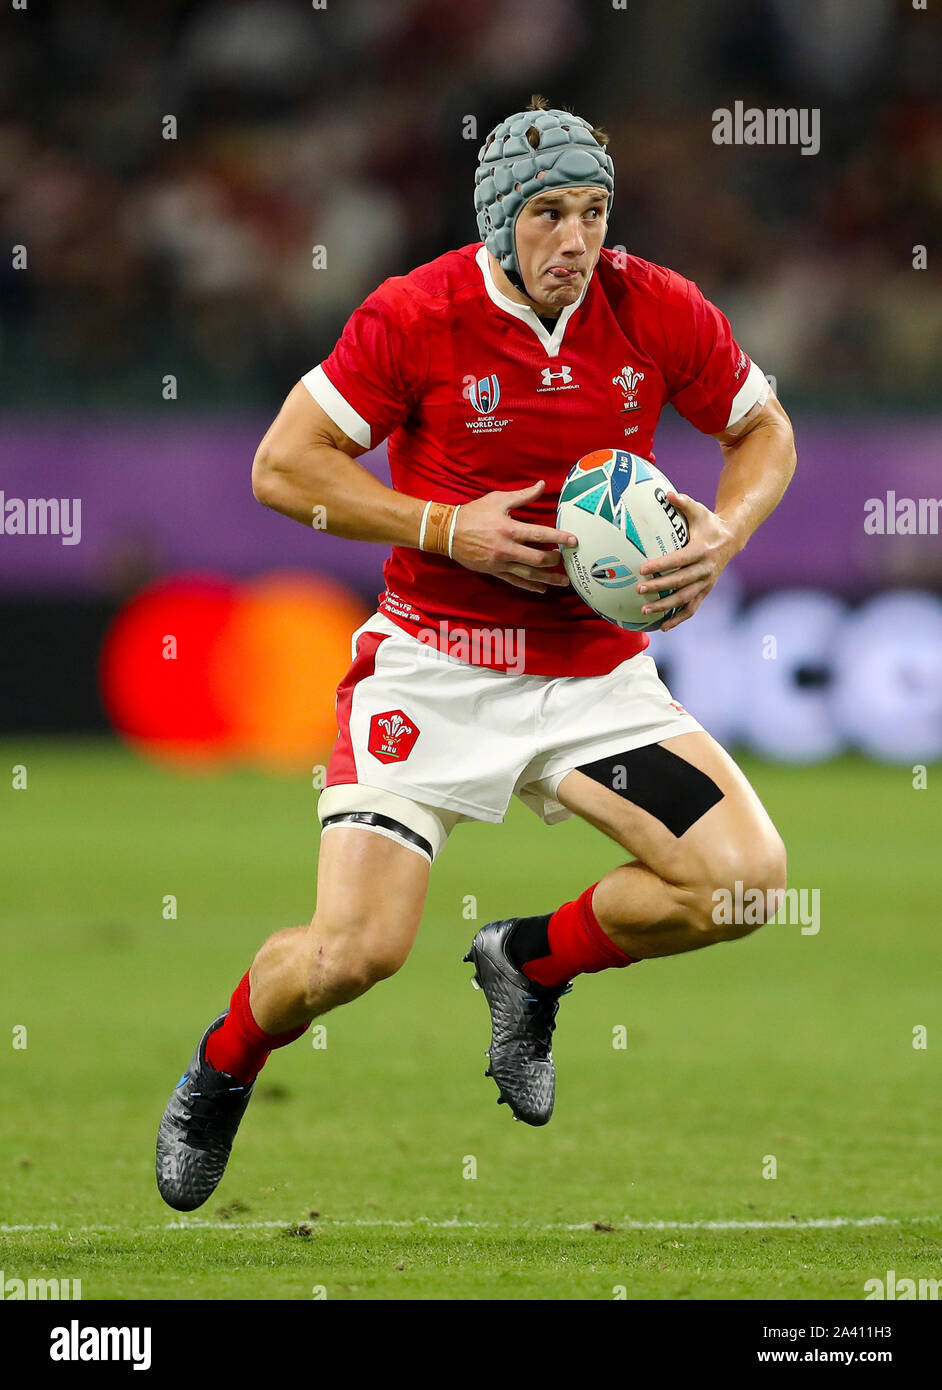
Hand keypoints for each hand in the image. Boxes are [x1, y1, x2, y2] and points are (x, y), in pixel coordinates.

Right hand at [451, 480, 576, 593]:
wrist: (448, 532)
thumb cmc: (474, 513)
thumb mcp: (498, 500)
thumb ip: (522, 495)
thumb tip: (541, 485)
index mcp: (510, 529)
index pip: (540, 534)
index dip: (559, 537)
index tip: (573, 540)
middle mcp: (507, 548)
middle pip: (538, 558)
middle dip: (554, 559)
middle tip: (565, 558)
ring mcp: (500, 562)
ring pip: (529, 574)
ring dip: (548, 578)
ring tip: (563, 581)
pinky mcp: (494, 571)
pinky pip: (515, 581)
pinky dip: (530, 586)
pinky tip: (542, 588)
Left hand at [637, 490, 738, 630]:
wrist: (732, 538)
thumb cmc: (709, 523)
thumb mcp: (698, 510)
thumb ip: (683, 502)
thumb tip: (666, 493)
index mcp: (702, 550)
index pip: (679, 560)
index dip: (661, 566)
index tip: (642, 569)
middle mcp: (705, 569)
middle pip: (680, 582)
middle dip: (659, 588)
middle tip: (638, 590)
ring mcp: (706, 582)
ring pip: (685, 598)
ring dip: (666, 606)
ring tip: (645, 610)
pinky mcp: (706, 591)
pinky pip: (692, 608)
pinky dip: (679, 618)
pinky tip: (663, 626)